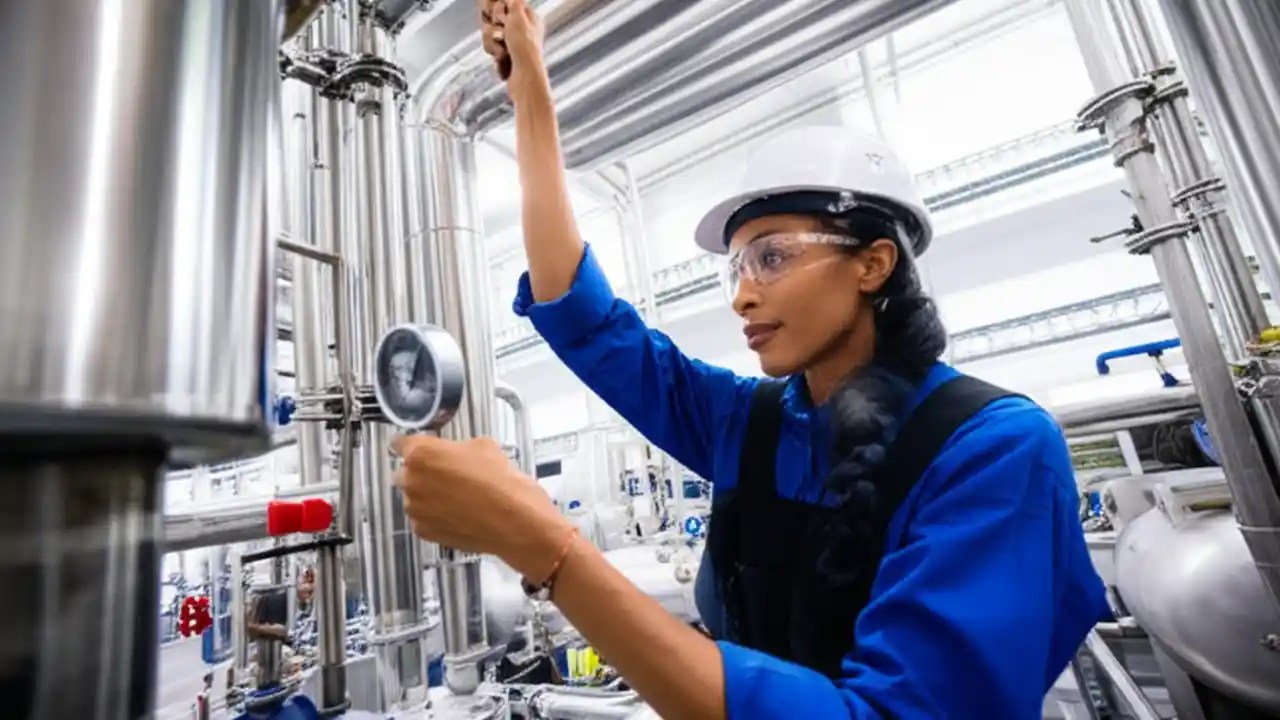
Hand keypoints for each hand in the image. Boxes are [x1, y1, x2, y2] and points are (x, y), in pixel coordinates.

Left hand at [391, 434, 571, 579]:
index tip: (418, 448)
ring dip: (428, 495)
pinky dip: (435, 516)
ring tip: (456, 498)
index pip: (401, 443)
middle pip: (405, 472)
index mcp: (421, 454)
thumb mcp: (484, 445)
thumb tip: (455, 454)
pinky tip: (458, 515)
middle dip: (421, 472)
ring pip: (414, 497)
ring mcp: (416, 509)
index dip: (411, 445)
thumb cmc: (501, 480)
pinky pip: (423, 519)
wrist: (514, 520)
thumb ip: (457, 448)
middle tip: (446, 475)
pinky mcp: (424, 532)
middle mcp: (411, 481)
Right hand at [479, 0, 546, 91]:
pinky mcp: (507, 55)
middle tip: (502, 36)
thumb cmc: (524, 47)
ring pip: (490, 33)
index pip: (505, 3)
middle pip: (494, 18)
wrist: (524, 78)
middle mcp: (523, 28)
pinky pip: (492, 47)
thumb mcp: (518, 16)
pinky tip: (502, 59)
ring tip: (503, 51)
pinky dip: (495, 52)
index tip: (498, 18)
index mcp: (529, 16)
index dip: (498, 10)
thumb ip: (514, 1)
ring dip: (492, 42)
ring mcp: (514, 42)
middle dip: (493, 28)